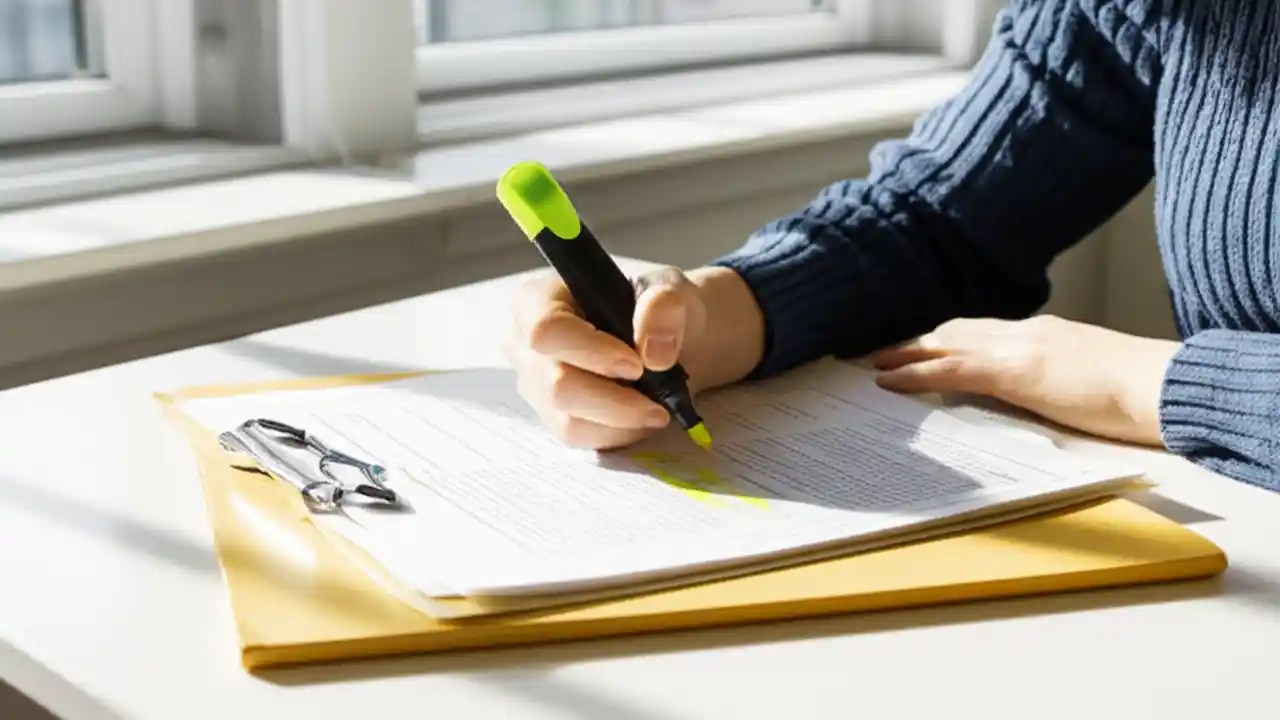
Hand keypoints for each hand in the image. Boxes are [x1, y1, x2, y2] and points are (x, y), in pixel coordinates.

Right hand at [504, 266, 763, 449]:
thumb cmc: (653, 309)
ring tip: (658, 407)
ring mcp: (535, 386)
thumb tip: (655, 354)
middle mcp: (525, 346)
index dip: (590, 351)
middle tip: (658, 400)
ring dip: (622, 420)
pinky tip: (640, 417)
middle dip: (614, 399)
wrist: (661, 342)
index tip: (637, 365)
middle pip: (557, 385)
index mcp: (538, 300)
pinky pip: (580, 437)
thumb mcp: (669, 290)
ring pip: (568, 420)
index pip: (546, 330)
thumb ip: (664, 307)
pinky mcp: (552, 417)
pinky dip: (618, 433)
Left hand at [872, 315, 1181, 444]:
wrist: (1163, 385)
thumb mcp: (1087, 380)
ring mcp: (1019, 348)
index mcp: (1044, 335)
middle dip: (918, 341)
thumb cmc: (1137, 392)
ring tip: (874, 363)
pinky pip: (951, 370)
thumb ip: (1056, 380)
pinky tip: (888, 380)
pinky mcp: (1016, 371)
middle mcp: (1025, 333)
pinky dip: (915, 374)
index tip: (921, 345)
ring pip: (946, 345)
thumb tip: (1037, 394)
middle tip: (883, 351)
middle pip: (956, 332)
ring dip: (906, 353)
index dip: (948, 339)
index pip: (983, 332)